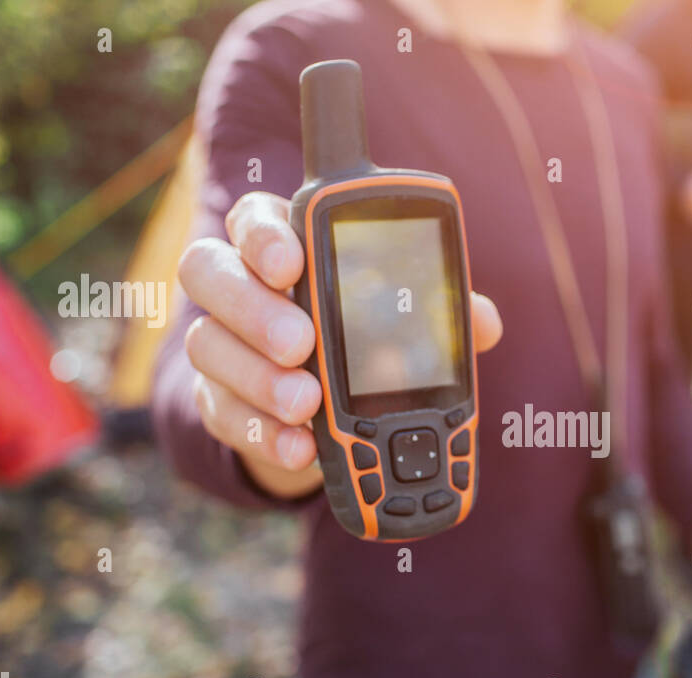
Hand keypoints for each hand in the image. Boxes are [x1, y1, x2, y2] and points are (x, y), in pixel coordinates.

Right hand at [177, 191, 502, 499]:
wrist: (339, 417)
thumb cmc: (372, 340)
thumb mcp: (409, 321)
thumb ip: (440, 311)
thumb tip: (484, 323)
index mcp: (283, 244)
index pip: (255, 217)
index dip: (264, 235)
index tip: (293, 262)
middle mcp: (237, 285)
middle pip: (208, 271)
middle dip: (254, 308)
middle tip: (301, 342)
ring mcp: (221, 343)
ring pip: (207, 345)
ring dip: (258, 376)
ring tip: (307, 403)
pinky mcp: (217, 400)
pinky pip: (222, 412)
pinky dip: (263, 432)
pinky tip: (300, 446)